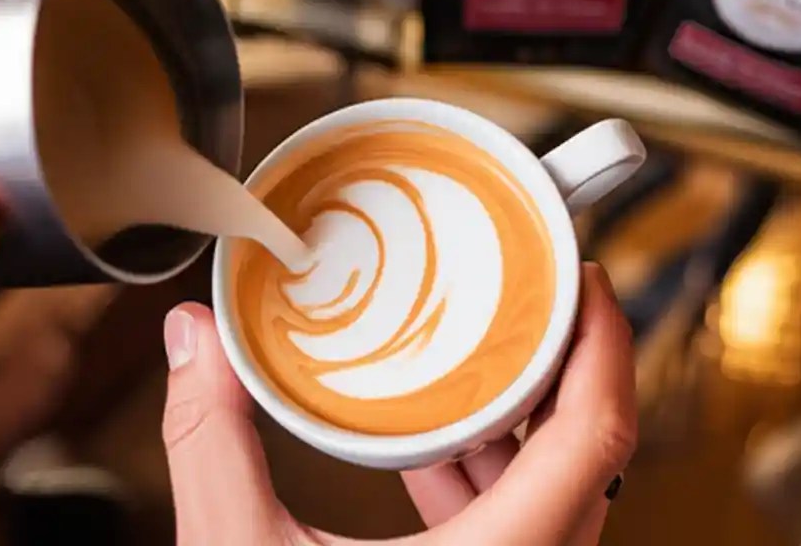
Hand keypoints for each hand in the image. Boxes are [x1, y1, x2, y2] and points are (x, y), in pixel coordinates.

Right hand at [162, 263, 636, 545]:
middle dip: (563, 363)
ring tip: (482, 358)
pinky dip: (494, 477)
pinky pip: (521, 526)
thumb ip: (214, 442)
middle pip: (589, 450)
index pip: (598, 434)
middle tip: (532, 297)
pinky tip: (436, 450)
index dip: (608, 343)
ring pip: (559, 492)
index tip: (589, 280)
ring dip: (526, 422)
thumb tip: (192, 340)